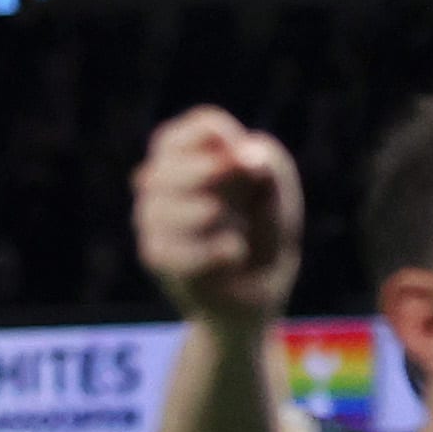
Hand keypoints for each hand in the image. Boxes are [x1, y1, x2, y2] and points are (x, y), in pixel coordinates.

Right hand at [134, 106, 302, 325]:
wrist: (254, 297)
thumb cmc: (263, 238)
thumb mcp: (279, 202)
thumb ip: (270, 172)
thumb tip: (248, 154)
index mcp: (192, 162)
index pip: (184, 134)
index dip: (209, 135)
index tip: (242, 155)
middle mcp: (163, 187)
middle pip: (164, 164)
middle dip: (199, 168)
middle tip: (228, 176)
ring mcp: (154, 222)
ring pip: (159, 208)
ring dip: (199, 211)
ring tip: (228, 220)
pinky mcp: (158, 259)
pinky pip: (173, 251)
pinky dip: (208, 252)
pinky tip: (235, 251)